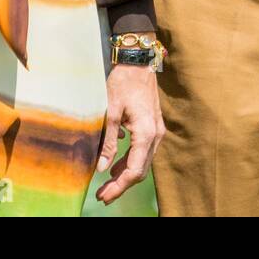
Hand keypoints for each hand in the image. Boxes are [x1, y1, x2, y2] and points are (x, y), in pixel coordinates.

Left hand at [94, 62, 164, 204]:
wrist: (138, 62)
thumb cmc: (123, 82)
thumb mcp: (111, 111)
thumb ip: (108, 141)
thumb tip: (102, 168)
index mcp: (145, 133)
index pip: (134, 170)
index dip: (119, 187)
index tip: (103, 196)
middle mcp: (155, 135)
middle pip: (140, 170)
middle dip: (122, 185)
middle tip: (102, 195)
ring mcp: (156, 131)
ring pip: (143, 162)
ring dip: (126, 174)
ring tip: (107, 184)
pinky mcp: (153, 126)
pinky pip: (143, 151)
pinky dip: (130, 161)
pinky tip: (116, 165)